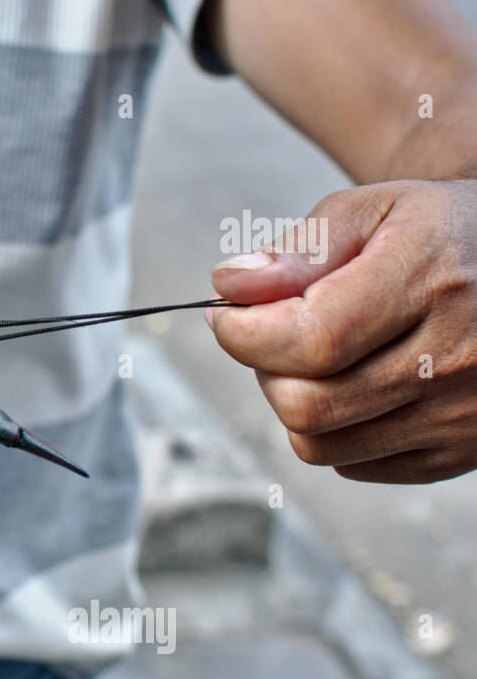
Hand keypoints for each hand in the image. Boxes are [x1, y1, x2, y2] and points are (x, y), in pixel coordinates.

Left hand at [207, 179, 476, 482]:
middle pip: (304, 405)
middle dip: (266, 369)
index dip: (244, 334)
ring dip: (294, 402)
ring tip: (319, 358)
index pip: (309, 341)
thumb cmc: (436, 237)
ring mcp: (462, 414)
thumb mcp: (374, 212)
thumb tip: (230, 285)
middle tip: (277, 333)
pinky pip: (353, 465)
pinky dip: (333, 430)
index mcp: (432, 283)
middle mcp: (456, 357)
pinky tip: (357, 384)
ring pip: (318, 445)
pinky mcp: (460, 453)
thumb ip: (300, 250)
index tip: (226, 314)